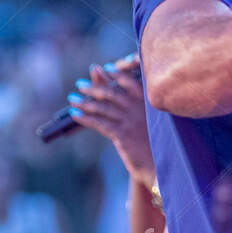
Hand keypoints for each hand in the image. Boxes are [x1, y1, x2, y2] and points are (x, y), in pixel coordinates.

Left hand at [67, 56, 156, 186]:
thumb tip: (116, 86)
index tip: (105, 67)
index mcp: (149, 104)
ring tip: (72, 98)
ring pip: (102, 108)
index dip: (118, 74)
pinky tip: (75, 114)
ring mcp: (130, 122)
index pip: (131, 83)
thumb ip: (131, 102)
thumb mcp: (147, 120)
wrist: (159, 165)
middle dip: (94, 87)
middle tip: (80, 84)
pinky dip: (85, 118)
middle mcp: (140, 110)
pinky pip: (99, 123)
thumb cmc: (153, 142)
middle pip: (112, 93)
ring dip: (84, 102)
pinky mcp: (122, 135)